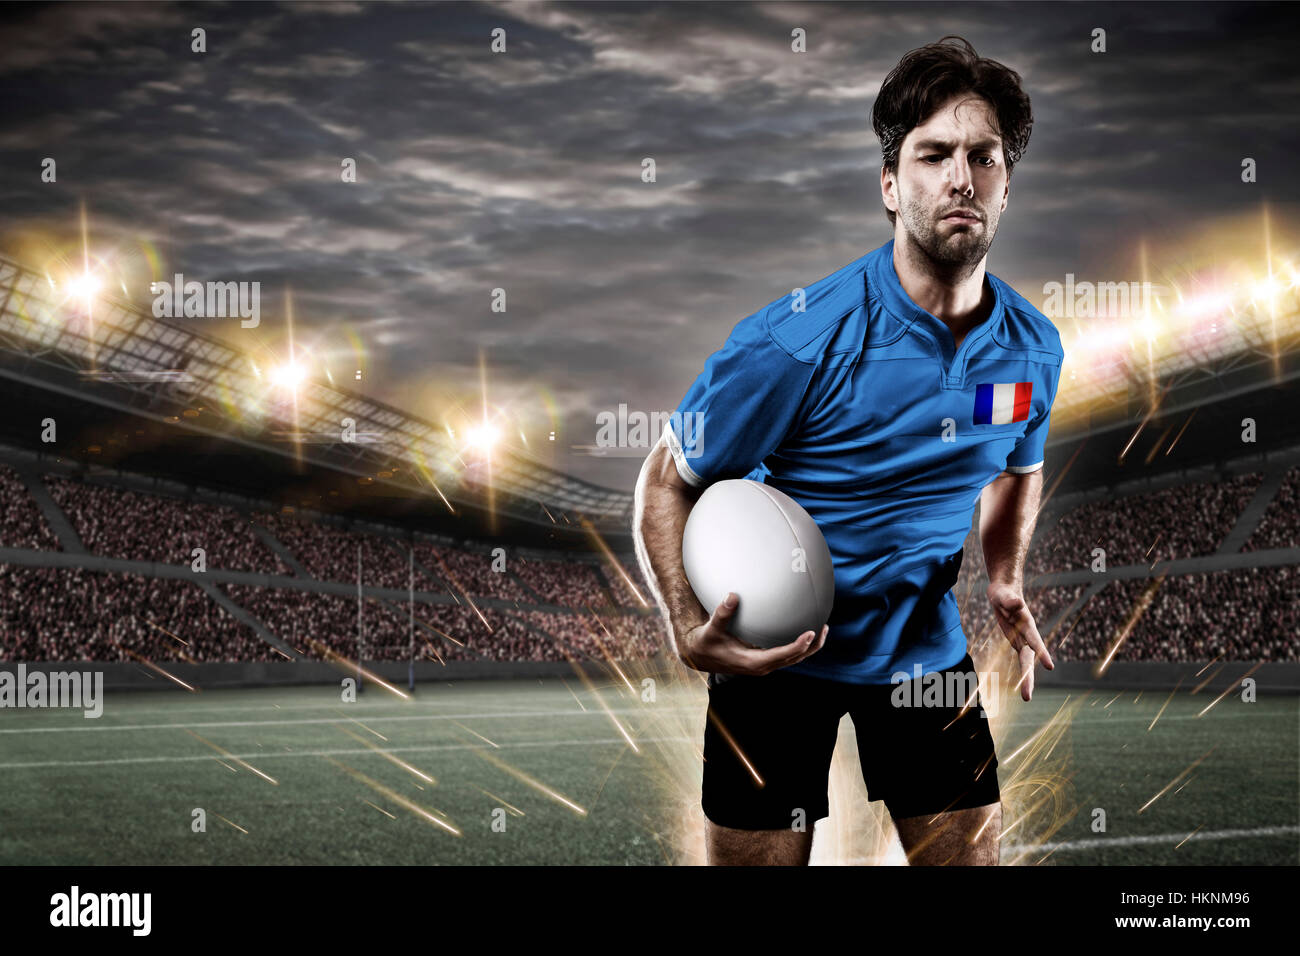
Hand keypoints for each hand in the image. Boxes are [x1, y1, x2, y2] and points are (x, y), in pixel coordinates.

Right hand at [677, 592, 827, 675]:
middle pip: (794, 659)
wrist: (701, 657)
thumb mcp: (712, 628)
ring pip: (793, 659)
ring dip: (809, 647)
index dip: (797, 646)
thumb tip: (733, 596)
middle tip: (824, 628)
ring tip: (823, 629)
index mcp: (753, 662)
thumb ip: (722, 614)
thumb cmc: (707, 642)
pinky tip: (804, 631)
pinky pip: (787, 655)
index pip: (781, 656)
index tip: (810, 634)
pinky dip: (798, 645)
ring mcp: (764, 665)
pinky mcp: (764, 660)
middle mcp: (762, 667)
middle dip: (812, 646)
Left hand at [988, 581, 1053, 700]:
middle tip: (1028, 698)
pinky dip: (1023, 672)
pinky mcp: (1016, 642)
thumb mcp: (1003, 595)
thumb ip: (1010, 600)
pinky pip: (1020, 659)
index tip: (1050, 666)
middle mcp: (1026, 635)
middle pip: (1029, 659)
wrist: (1005, 592)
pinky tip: (1023, 685)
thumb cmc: (1004, 593)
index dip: (1041, 652)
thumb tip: (1017, 602)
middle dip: (1029, 677)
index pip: (1034, 640)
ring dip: (1027, 679)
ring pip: (1026, 662)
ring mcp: (1021, 640)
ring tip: (1027, 698)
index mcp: (1026, 625)